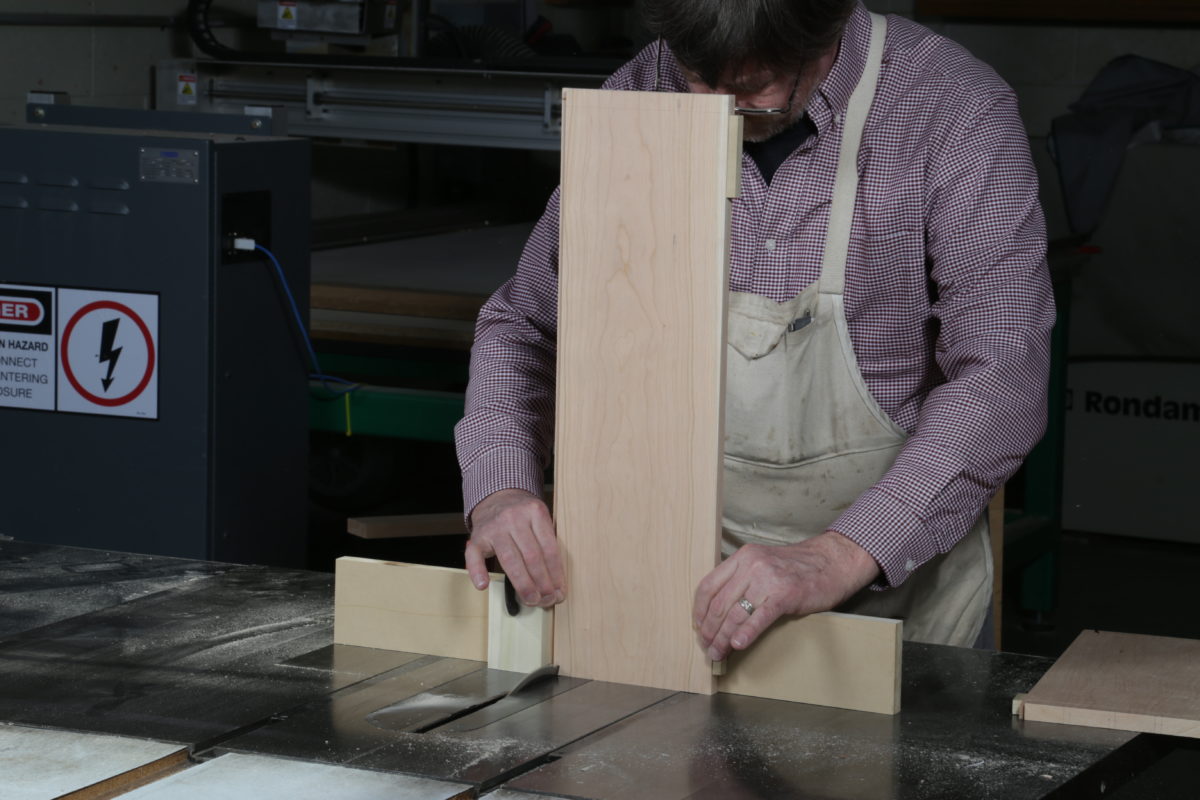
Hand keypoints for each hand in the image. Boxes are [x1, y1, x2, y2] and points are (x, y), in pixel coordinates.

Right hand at [465, 489, 563, 607]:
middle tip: (548, 599)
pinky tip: (483, 586)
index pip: (549, 548)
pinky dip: (477, 572)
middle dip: (542, 583)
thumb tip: (557, 581)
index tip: (560, 591)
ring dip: (523, 584)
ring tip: (531, 599)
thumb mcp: (539, 517)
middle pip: (532, 556)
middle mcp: (514, 518)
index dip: (556, 574)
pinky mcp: (477, 537)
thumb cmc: (522, 514)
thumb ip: (546, 541)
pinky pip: (474, 556)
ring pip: (510, 560)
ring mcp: (494, 527)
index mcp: (535, 512)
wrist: (496, 496)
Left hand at [693, 531, 879, 661]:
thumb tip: (718, 611)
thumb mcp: (762, 563)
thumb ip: (741, 579)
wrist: (832, 561)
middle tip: (707, 647)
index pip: (708, 585)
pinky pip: (760, 617)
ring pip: (736, 613)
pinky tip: (738, 645)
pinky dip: (746, 633)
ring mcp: (768, 579)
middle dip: (710, 630)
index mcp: (742, 557)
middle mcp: (752, 565)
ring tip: (718, 652)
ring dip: (723, 638)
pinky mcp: (785, 595)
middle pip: (720, 603)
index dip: (700, 611)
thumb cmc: (797, 567)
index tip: (698, 627)